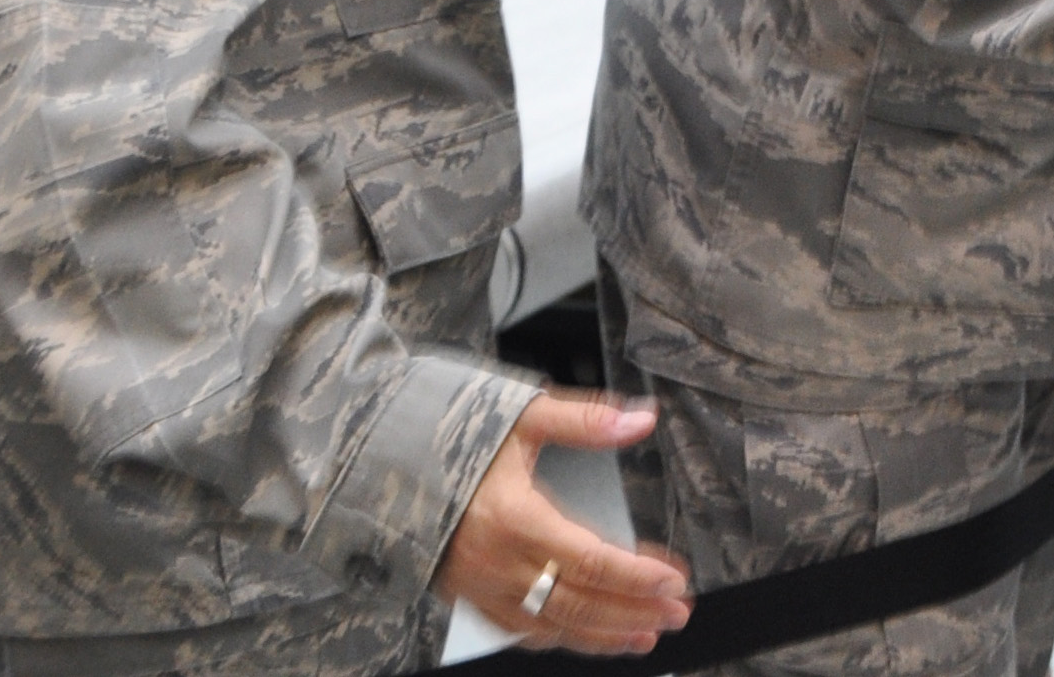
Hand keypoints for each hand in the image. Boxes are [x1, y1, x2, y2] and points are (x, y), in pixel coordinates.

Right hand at [434, 393, 691, 653]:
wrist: (375, 462)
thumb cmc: (448, 436)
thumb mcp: (520, 415)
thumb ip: (585, 421)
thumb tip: (642, 419)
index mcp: (514, 519)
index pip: (590, 561)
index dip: (637, 576)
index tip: (675, 580)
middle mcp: (496, 562)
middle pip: (578, 603)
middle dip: (634, 612)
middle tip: (678, 613)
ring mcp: (478, 585)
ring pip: (550, 625)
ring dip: (602, 634)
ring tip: (647, 633)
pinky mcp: (466, 594)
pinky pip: (516, 629)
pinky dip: (558, 636)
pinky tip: (588, 634)